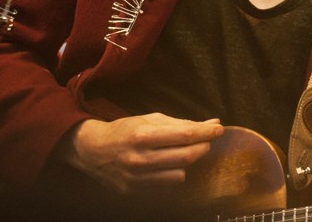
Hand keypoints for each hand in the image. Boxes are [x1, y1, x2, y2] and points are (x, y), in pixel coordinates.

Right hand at [58, 112, 224, 194]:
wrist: (93, 151)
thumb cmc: (126, 130)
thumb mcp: (150, 119)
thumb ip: (182, 123)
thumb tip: (212, 124)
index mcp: (143, 136)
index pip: (185, 135)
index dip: (206, 133)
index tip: (219, 129)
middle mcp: (140, 158)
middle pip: (186, 157)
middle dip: (203, 147)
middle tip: (208, 140)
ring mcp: (137, 178)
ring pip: (180, 173)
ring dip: (189, 161)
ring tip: (186, 151)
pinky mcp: (135, 191)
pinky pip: (167, 184)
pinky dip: (175, 172)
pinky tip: (171, 163)